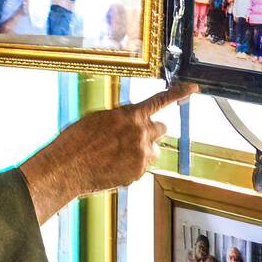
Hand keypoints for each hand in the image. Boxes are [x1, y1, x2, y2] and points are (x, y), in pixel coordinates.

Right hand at [19, 81, 198, 222]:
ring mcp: (142, 154)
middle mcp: (141, 133)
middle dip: (150, 130)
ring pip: (154, 149)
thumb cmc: (76, 141)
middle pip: (161, 128)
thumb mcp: (98, 119)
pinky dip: (132, 166)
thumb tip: (131, 121)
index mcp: (130, 115)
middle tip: (132, 136)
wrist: (67, 167)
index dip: (179, 92)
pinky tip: (112, 166)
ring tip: (119, 155)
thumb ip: (121, 118)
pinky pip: (142, 166)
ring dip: (143, 149)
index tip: (193, 88)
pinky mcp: (138, 172)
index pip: (161, 100)